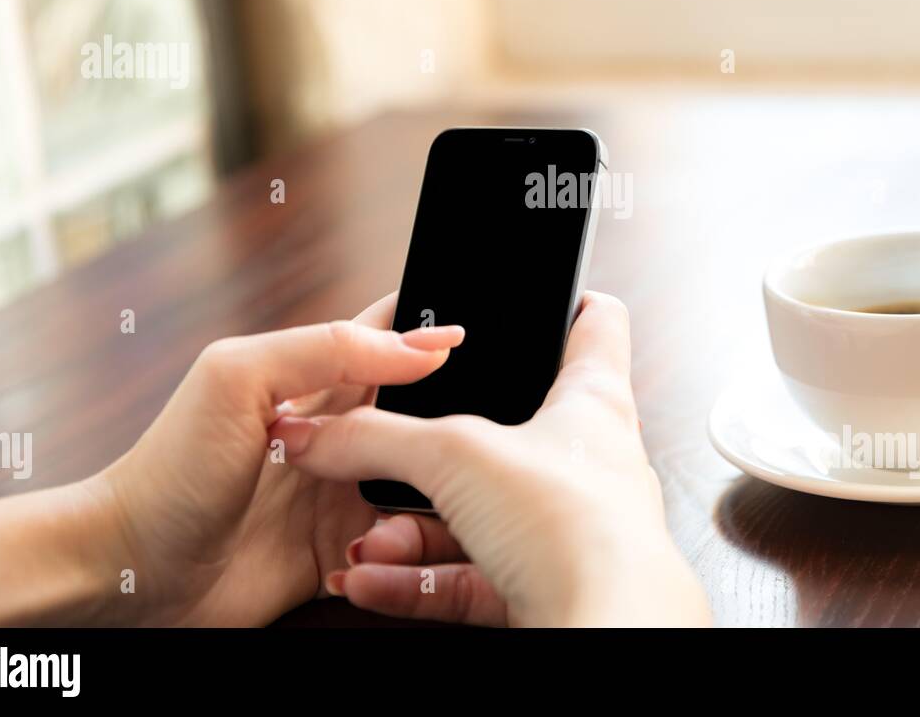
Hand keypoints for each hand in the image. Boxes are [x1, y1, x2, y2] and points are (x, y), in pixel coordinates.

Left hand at [97, 294, 464, 624]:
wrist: (131, 569)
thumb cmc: (165, 468)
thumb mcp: (238, 377)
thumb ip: (326, 349)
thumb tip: (418, 346)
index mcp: (316, 378)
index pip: (391, 336)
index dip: (434, 331)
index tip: (477, 336)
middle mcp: (340, 435)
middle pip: (423, 414)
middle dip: (455, 420)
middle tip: (473, 435)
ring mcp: (341, 495)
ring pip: (423, 486)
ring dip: (432, 495)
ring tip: (419, 504)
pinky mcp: (340, 554)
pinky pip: (400, 554)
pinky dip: (407, 556)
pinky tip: (386, 554)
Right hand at [269, 292, 711, 626]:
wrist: (605, 627)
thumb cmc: (576, 525)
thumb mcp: (455, 454)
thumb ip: (377, 436)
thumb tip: (314, 432)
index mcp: (590, 401)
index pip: (594, 325)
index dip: (566, 299)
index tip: (533, 292)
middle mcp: (585, 462)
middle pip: (503, 432)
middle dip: (431, 449)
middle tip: (384, 449)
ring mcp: (565, 530)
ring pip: (475, 515)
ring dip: (409, 528)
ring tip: (364, 539)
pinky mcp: (543, 587)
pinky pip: (468, 576)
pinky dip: (415, 577)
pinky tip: (370, 579)